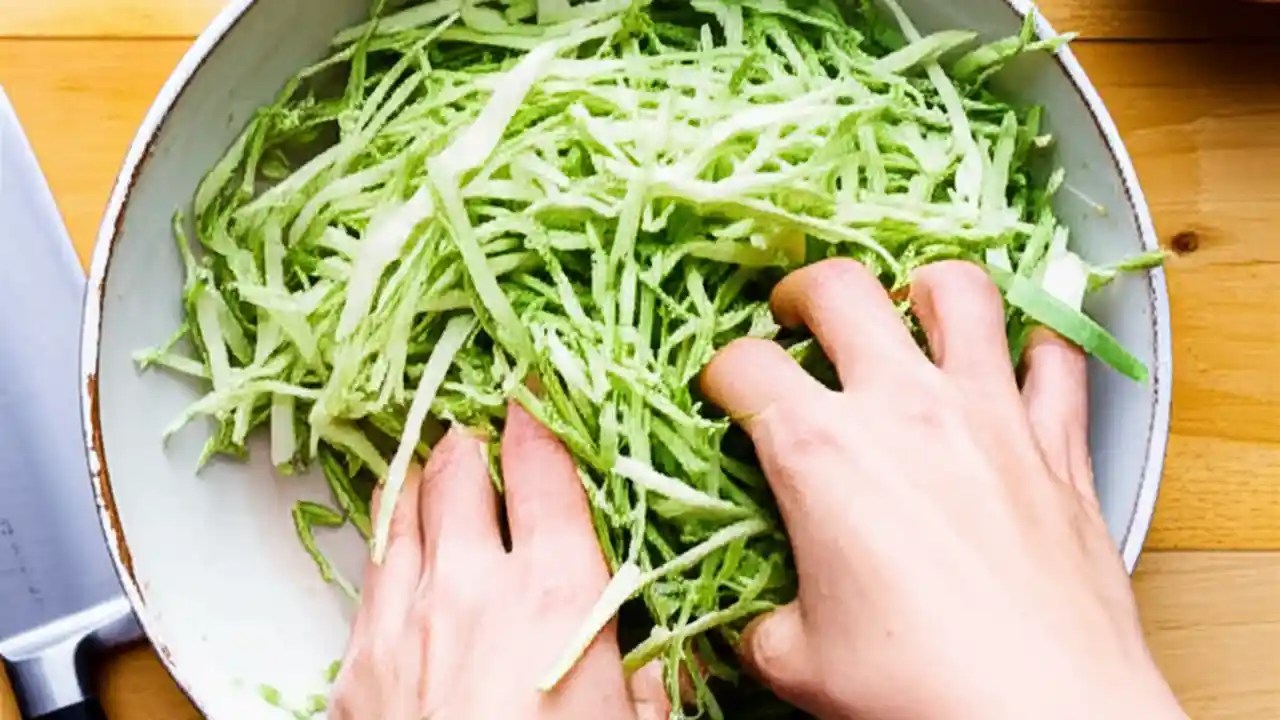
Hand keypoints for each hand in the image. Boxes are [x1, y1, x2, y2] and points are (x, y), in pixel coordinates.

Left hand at [329, 403, 668, 719]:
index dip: (536, 416)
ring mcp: (401, 622)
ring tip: (435, 470)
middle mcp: (470, 589)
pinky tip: (401, 552)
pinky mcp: (355, 666)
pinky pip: (369, 578)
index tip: (534, 390)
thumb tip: (652, 659)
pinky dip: (389, 550)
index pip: (540, 465)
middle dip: (472, 441)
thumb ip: (643, 674)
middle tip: (483, 435)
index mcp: (555, 594)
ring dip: (420, 480)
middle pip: (457, 469)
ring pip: (398, 509)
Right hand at [702, 259, 1185, 719]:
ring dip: (923, 289)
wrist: (1045, 713)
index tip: (725, 391)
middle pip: (840, 290)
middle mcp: (902, 407)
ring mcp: (989, 412)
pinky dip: (1036, 350)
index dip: (720, 371)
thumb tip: (762, 623)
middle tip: (798, 314)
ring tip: (909, 308)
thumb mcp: (800, 661)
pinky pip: (1056, 360)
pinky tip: (1018, 363)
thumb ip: (765, 624)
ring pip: (959, 292)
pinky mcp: (1058, 442)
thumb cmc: (916, 687)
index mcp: (820, 449)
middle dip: (804, 291)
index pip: (744, 366)